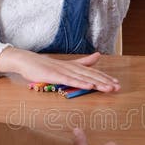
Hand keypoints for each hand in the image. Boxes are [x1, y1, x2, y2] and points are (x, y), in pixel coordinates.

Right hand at [0, 48, 120, 92]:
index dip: (105, 78)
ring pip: (83, 78)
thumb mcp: (67, 64)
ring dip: (96, 83)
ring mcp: (63, 71)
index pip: (93, 73)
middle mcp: (71, 68)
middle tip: (117, 87)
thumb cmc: (46, 66)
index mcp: (75, 66)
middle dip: (105, 82)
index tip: (117, 84)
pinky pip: (69, 81)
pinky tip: (89, 86)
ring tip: (108, 88)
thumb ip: (83, 62)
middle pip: (91, 76)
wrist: (27, 61)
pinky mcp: (54, 76)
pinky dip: (80, 83)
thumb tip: (98, 56)